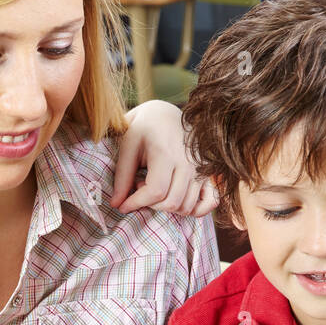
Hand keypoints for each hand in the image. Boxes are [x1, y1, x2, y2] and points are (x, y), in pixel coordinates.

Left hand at [113, 99, 218, 215]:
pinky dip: (194, 210)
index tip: (122, 205)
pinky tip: (177, 201)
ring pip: (187, 206)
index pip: (156, 191)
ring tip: (155, 187)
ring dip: (167, 206)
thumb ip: (122, 177)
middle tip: (140, 187)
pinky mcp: (208, 173)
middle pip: (172, 202)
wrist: (166, 114)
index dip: (136, 203)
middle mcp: (188, 162)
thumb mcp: (127, 146)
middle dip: (150, 205)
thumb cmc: (143, 129)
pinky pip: (210, 202)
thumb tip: (116, 204)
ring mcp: (200, 169)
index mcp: (166, 153)